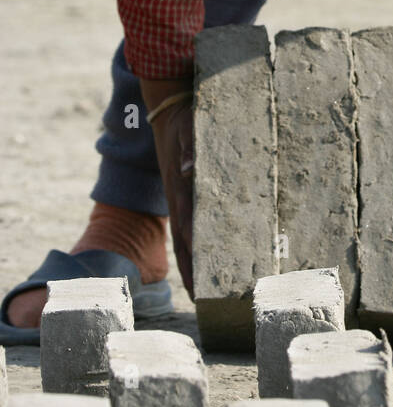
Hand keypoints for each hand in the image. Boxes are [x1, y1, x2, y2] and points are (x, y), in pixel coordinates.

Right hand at [143, 84, 194, 298]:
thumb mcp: (188, 127)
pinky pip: (190, 222)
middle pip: (184, 245)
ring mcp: (180, 196)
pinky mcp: (184, 190)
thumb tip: (188, 169)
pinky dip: (197, 242)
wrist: (168, 104)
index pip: (188, 233)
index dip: (194, 261)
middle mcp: (178, 198)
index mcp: (180, 190)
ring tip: (206, 289)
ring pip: (186, 238)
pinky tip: (210, 253)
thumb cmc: (183, 116)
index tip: (203, 285)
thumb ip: (190, 146)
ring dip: (194, 263)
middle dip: (194, 274)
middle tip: (206, 302)